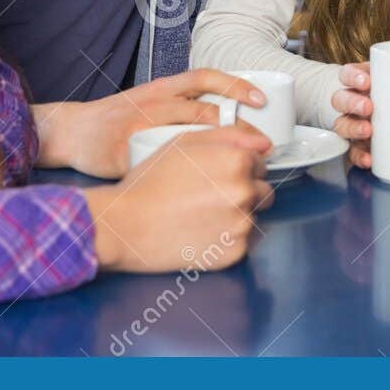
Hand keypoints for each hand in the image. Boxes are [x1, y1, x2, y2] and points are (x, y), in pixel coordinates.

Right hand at [35, 69, 269, 177]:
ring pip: (189, 140)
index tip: (261, 100)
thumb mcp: (154, 102)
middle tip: (260, 151)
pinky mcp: (127, 156)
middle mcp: (153, 105)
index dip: (237, 86)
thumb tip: (233, 124)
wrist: (74, 134)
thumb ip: (187, 106)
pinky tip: (208, 199)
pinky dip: (186, 184)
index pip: (205, 78)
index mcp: (162, 89)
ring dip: (220, 161)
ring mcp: (139, 129)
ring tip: (239, 180)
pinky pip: (162, 171)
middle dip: (239, 133)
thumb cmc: (117, 121)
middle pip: (205, 112)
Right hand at [82, 124, 273, 272]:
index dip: (238, 168)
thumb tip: (264, 144)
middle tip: (209, 196)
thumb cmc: (150, 182)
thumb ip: (229, 136)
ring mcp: (241, 225)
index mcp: (236, 161)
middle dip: (243, 192)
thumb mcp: (185, 143)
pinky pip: (243, 242)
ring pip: (254, 217)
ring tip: (203, 215)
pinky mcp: (234, 253)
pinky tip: (202, 232)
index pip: (261, 163)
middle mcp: (244, 193)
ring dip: (237, 216)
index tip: (218, 175)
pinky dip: (228, 239)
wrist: (125, 225)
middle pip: (263, 191)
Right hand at [330, 62, 372, 169]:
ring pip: (341, 124)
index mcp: (363, 82)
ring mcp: (353, 124)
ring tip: (368, 131)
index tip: (366, 81)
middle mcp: (353, 102)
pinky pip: (352, 152)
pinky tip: (369, 158)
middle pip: (340, 99)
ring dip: (353, 127)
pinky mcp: (357, 146)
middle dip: (352, 102)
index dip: (352, 76)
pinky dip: (358, 156)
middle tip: (369, 107)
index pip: (348, 74)